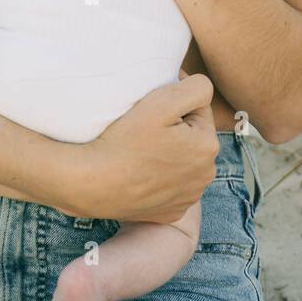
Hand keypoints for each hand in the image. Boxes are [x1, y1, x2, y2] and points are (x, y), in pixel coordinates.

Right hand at [78, 72, 219, 221]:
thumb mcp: (163, 101)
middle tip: (145, 128)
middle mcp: (205, 176)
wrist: (93, 182)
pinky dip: (160, 178)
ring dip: (170, 153)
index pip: (198, 109)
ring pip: (183, 162)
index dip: (175, 103)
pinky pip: (171, 187)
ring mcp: (189, 198)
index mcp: (208, 146)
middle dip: (177, 128)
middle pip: (193, 137)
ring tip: (141, 150)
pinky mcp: (171, 213)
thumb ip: (197, 87)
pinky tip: (140, 172)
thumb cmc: (126, 139)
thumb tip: (201, 88)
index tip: (152, 108)